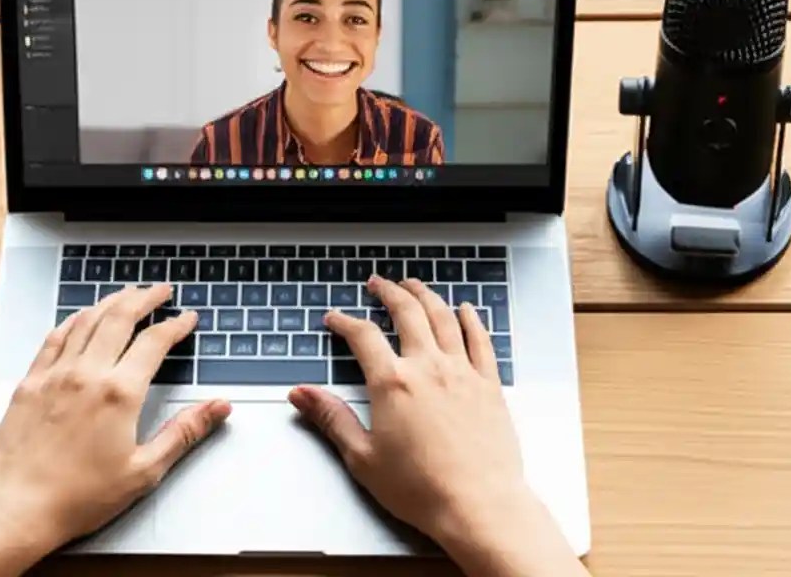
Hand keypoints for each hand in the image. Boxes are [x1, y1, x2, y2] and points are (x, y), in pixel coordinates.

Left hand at [0, 286, 230, 564]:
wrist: (16, 508)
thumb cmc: (77, 497)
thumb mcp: (144, 471)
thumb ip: (184, 433)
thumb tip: (217, 408)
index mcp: (119, 394)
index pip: (154, 343)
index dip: (175, 325)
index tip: (187, 318)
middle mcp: (86, 374)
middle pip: (120, 318)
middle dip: (144, 298)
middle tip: (160, 290)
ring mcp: (55, 375)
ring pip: (86, 321)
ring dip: (110, 301)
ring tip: (126, 293)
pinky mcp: (30, 383)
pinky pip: (54, 338)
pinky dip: (73, 320)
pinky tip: (80, 317)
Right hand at [288, 276, 584, 576]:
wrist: (478, 506)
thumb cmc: (421, 489)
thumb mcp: (362, 457)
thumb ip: (331, 419)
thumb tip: (301, 395)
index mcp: (392, 384)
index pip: (362, 337)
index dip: (344, 322)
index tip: (335, 318)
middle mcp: (428, 368)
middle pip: (407, 313)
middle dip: (388, 293)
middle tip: (378, 283)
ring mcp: (462, 373)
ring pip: (443, 318)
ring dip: (426, 295)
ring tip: (414, 284)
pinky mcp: (489, 385)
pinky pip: (480, 340)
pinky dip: (471, 320)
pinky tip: (466, 310)